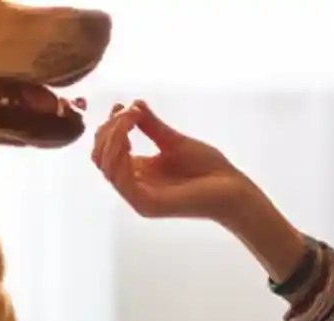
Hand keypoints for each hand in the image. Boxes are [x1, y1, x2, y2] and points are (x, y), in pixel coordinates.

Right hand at [91, 100, 253, 226]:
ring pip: (108, 167)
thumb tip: (133, 103)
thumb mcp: (174, 141)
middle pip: (101, 159)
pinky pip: (122, 179)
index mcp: (137, 173)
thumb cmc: (209, 169)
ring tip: (130, 119)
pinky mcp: (147, 204)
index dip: (108, 128)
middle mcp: (133, 187)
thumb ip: (152, 125)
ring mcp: (138, 198)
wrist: (232, 189)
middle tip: (127, 112)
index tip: (123, 106)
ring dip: (114, 138)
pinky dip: (121, 154)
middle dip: (108, 131)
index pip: (107, 152)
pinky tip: (131, 135)